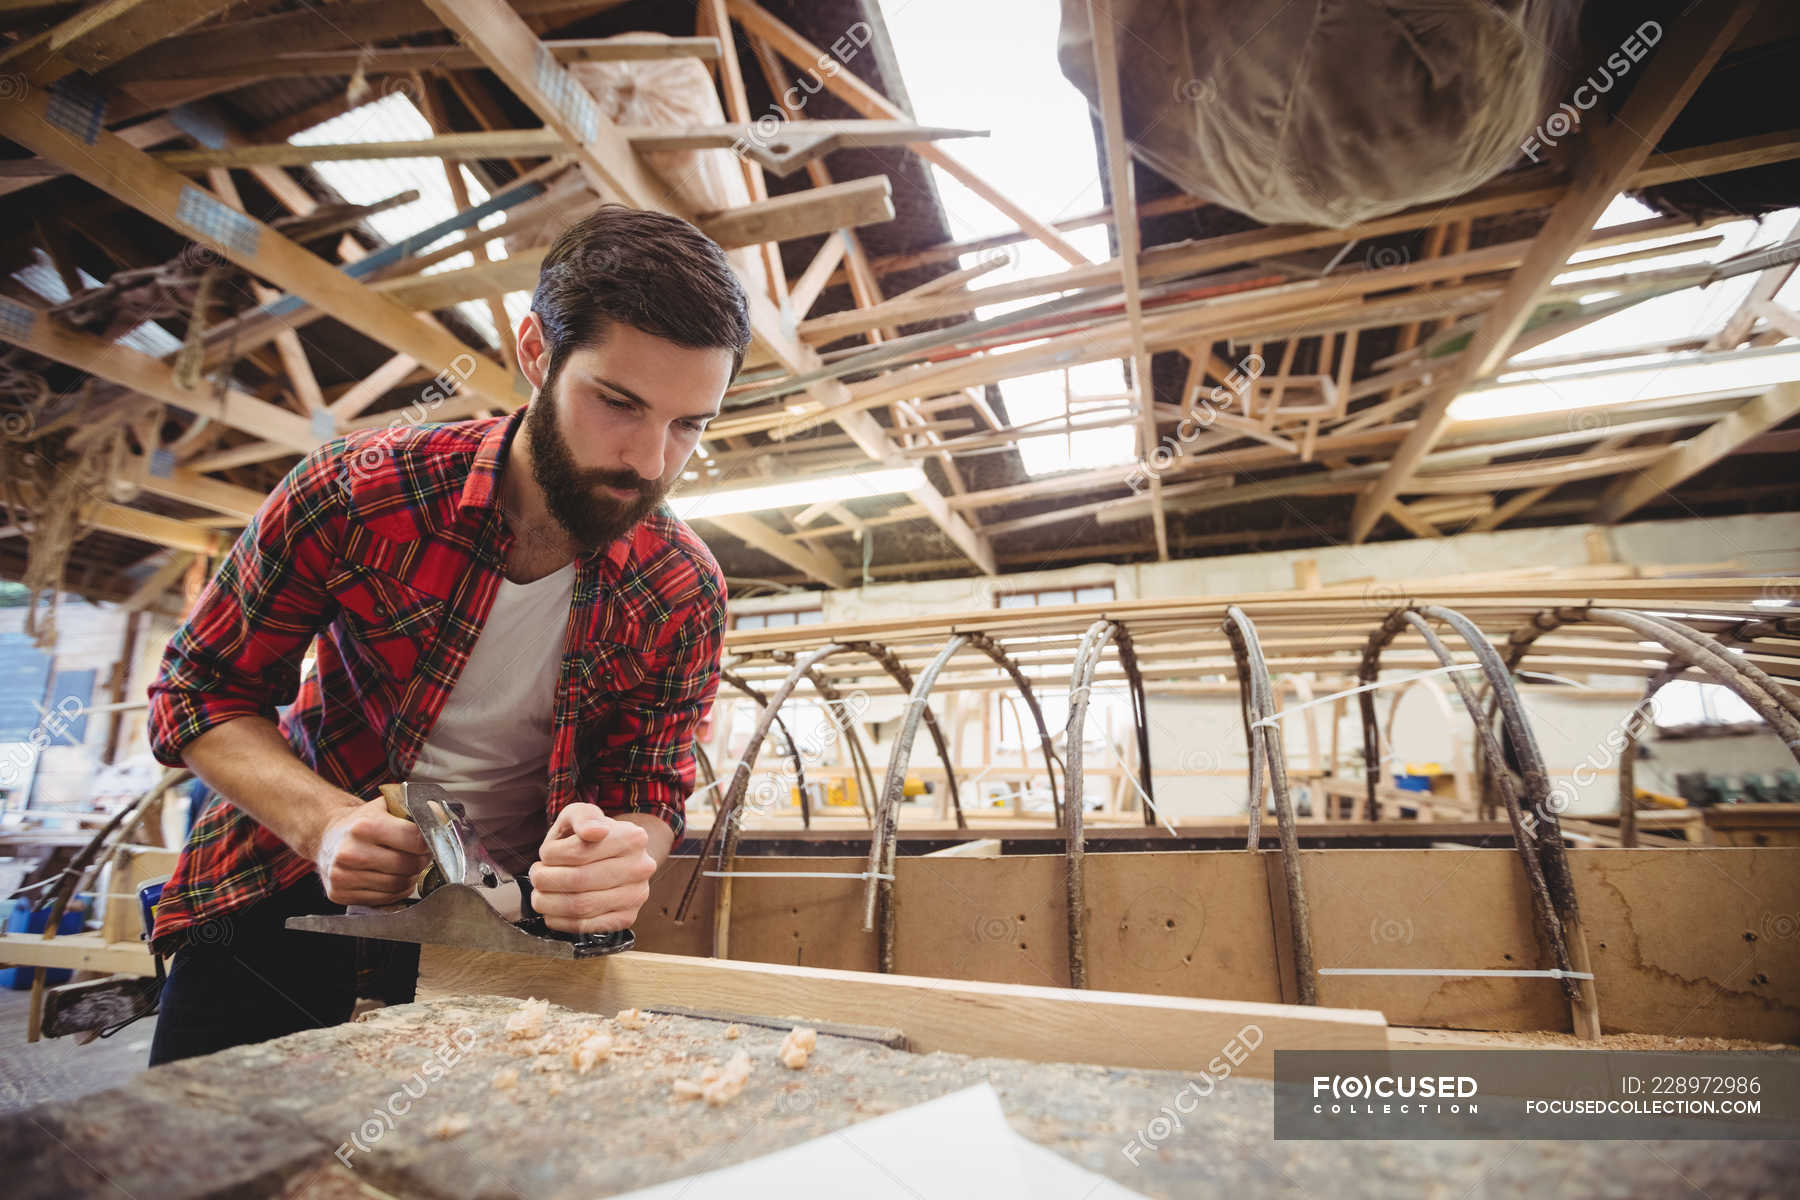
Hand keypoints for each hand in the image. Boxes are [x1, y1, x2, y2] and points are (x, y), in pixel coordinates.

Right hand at [313, 796, 430, 905]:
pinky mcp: (339, 894)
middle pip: (407, 866)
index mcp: (364, 826)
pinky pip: (384, 899)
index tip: (429, 841)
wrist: (327, 836)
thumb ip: (414, 808)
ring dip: (410, 878)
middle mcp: (350, 852)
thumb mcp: (386, 806)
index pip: (414, 840)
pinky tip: (393, 878)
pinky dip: (396, 891)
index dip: (428, 842)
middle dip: (421, 861)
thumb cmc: (361, 822)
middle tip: (420, 855)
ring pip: (397, 885)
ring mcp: (342, 875)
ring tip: (407, 866)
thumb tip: (442, 815)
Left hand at [528, 803, 654, 933]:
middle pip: (579, 880)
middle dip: (546, 880)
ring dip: (549, 903)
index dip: (551, 856)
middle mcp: (640, 867)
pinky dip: (561, 921)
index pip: (579, 851)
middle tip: (536, 876)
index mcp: (632, 837)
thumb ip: (583, 817)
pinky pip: (586, 927)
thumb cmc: (594, 836)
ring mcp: (636, 895)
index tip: (544, 855)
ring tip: (540, 894)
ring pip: (581, 906)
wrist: (618, 858)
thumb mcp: (584, 814)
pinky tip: (553, 911)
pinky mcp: (626, 918)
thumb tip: (594, 831)